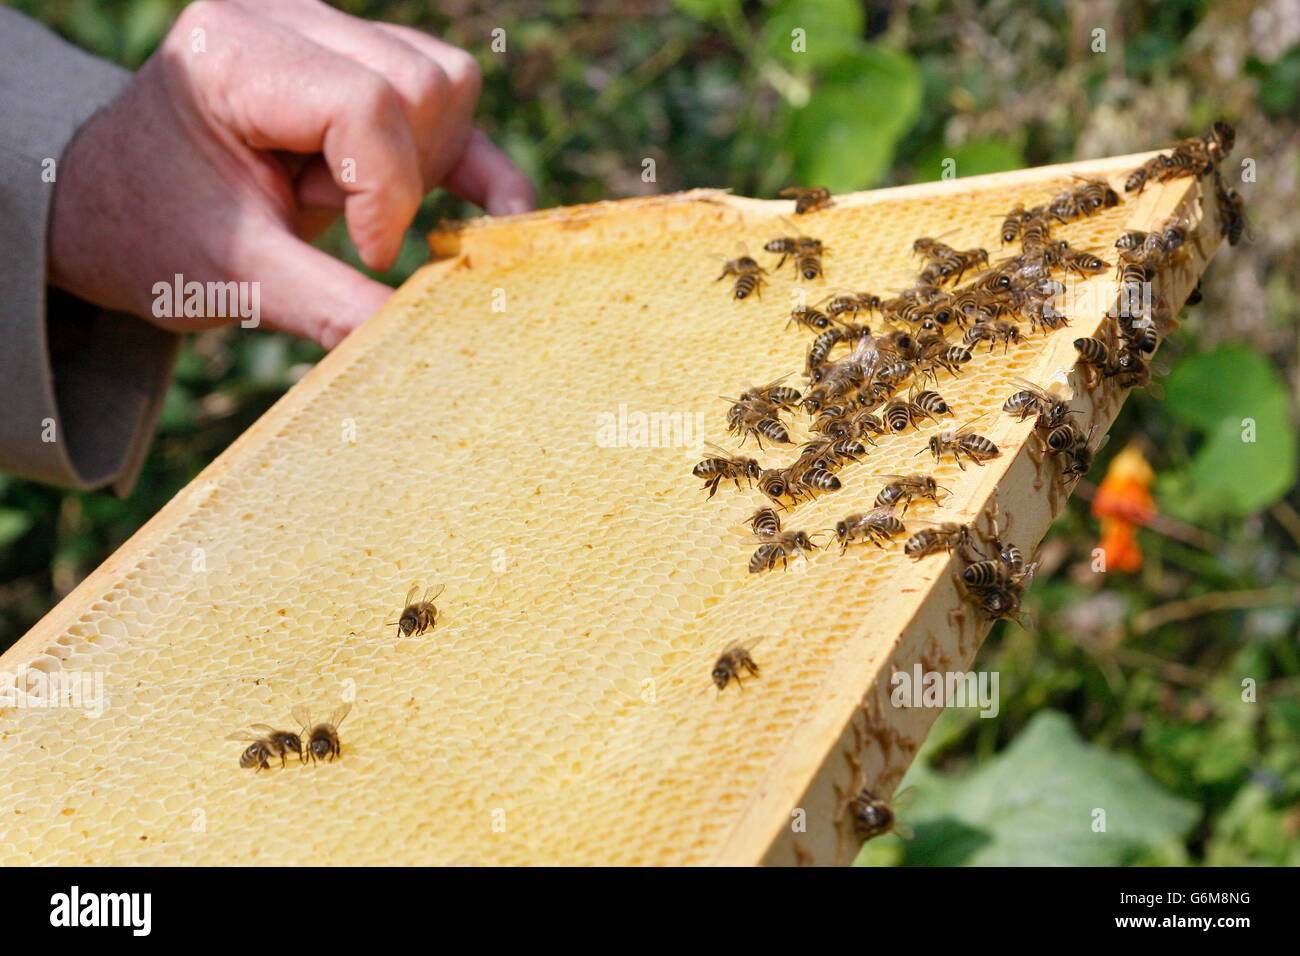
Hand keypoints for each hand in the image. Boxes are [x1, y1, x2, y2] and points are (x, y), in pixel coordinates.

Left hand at [46, 0, 534, 347]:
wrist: (117, 207)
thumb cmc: (156, 234)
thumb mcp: (234, 278)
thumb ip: (327, 304)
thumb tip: (412, 343)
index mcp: (233, 52)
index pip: (363, 102)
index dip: (384, 192)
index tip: (366, 255)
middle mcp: (285, 18)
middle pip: (420, 84)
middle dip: (399, 176)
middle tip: (328, 218)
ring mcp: (329, 34)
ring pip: (447, 84)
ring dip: (424, 164)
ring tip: (346, 201)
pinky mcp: (365, 69)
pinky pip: (451, 102)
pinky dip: (475, 162)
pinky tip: (501, 211)